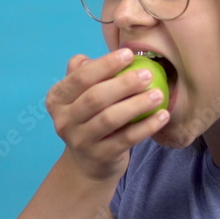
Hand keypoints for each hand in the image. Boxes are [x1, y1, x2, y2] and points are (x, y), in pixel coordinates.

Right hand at [46, 48, 169, 180]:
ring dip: (137, 104)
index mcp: (57, 99)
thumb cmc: (89, 118)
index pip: (80, 78)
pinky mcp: (100, 157)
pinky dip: (146, 127)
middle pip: (95, 98)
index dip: (105, 65)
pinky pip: (126, 139)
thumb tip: (93, 57)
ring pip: (110, 119)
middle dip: (124, 84)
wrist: (87, 164)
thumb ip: (84, 73)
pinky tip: (162, 116)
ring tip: (158, 94)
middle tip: (148, 74)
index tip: (129, 54)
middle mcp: (64, 120)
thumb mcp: (80, 96)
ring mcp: (81, 141)